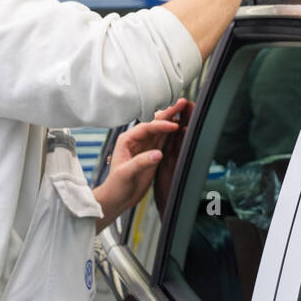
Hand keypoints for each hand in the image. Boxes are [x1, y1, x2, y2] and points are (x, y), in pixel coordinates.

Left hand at [91, 98, 187, 231]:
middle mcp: (136, 140)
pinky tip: (181, 126)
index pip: (146, 127)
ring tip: (184, 109)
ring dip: (172, 119)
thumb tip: (158, 154)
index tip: (174, 125)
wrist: (117, 198)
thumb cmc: (116, 185)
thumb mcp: (126, 173)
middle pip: (154, 123)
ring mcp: (145, 146)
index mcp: (127, 140)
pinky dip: (173, 133)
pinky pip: (164, 140)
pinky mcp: (152, 154)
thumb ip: (141, 162)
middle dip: (168, 113)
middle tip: (181, 103)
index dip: (161, 125)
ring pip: (161, 129)